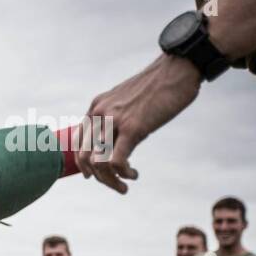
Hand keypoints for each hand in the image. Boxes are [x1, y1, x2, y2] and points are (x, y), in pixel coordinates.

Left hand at [82, 54, 200, 193]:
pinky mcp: (132, 127)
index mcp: (95, 108)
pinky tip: (133, 175)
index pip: (78, 143)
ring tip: (125, 186)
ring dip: (110, 180)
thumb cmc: (156, 88)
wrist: (177, 69)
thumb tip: (113, 144)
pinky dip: (122, 173)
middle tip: (115, 185)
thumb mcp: (125, 102)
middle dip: (98, 177)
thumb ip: (115, 120)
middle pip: (85, 157)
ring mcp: (114, 120)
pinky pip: (116, 160)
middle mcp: (99, 114)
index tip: (93, 176)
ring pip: (98, 162)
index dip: (83, 164)